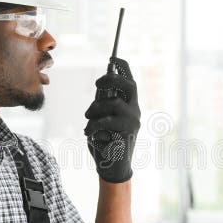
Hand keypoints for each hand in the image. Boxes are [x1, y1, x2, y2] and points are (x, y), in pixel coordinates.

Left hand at [84, 58, 140, 183]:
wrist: (111, 166)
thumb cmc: (105, 141)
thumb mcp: (102, 118)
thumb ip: (103, 104)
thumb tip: (101, 87)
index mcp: (130, 104)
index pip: (130, 81)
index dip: (124, 67)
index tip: (114, 56)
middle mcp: (135, 110)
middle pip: (129, 85)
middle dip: (111, 79)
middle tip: (97, 84)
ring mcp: (133, 121)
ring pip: (114, 103)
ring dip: (96, 108)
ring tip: (88, 118)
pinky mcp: (127, 133)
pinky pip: (107, 121)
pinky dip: (94, 125)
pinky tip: (89, 132)